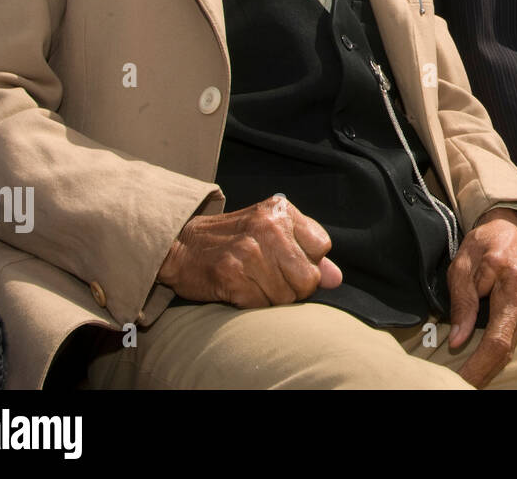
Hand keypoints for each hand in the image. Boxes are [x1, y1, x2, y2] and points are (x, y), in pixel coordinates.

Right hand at [156, 195, 341, 306]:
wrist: (180, 246)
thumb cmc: (233, 239)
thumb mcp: (272, 231)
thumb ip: (308, 250)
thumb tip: (336, 279)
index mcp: (281, 211)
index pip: (322, 247)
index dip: (308, 261)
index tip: (288, 260)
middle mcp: (267, 227)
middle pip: (308, 278)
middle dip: (294, 287)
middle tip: (271, 278)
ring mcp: (248, 251)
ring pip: (286, 296)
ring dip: (272, 298)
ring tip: (253, 282)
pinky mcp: (231, 275)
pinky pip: (262, 305)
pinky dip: (253, 304)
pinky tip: (240, 290)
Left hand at [447, 207, 516, 387]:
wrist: (513, 229)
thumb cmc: (487, 242)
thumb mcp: (464, 264)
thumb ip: (462, 302)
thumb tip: (457, 341)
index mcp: (510, 291)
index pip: (496, 341)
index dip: (477, 366)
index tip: (458, 381)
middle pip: (503, 354)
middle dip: (480, 375)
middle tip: (456, 387)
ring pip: (505, 353)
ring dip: (484, 371)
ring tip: (463, 381)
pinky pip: (506, 345)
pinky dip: (489, 361)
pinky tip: (474, 370)